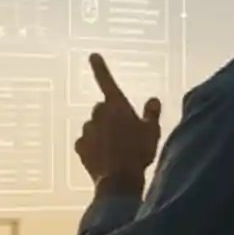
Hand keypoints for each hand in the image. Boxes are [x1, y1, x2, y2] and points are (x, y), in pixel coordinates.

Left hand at [74, 53, 162, 193]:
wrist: (119, 179)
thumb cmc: (139, 152)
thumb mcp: (152, 131)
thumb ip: (151, 113)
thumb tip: (153, 99)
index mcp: (116, 105)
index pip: (107, 81)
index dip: (100, 68)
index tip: (92, 55)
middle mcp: (98, 113)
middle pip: (102, 109)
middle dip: (110, 117)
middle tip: (124, 134)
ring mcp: (86, 130)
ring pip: (94, 127)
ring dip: (102, 133)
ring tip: (116, 150)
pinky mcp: (80, 146)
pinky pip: (86, 143)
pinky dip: (93, 147)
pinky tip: (104, 158)